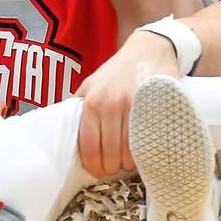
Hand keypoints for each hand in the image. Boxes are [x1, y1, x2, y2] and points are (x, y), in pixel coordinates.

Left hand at [76, 30, 180, 178]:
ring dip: (129, 163)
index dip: (94, 165)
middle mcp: (111, 104)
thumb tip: (66, 129)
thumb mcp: (92, 83)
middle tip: (114, 169)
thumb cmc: (117, 70)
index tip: (98, 172)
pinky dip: (145, 152)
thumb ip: (79, 105)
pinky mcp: (154, 106)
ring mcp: (134, 106)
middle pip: (110, 153)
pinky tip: (143, 152)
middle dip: (112, 168)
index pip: (90, 146)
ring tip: (128, 162)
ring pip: (130, 150)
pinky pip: (149, 140)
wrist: (149, 48)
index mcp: (92, 102)